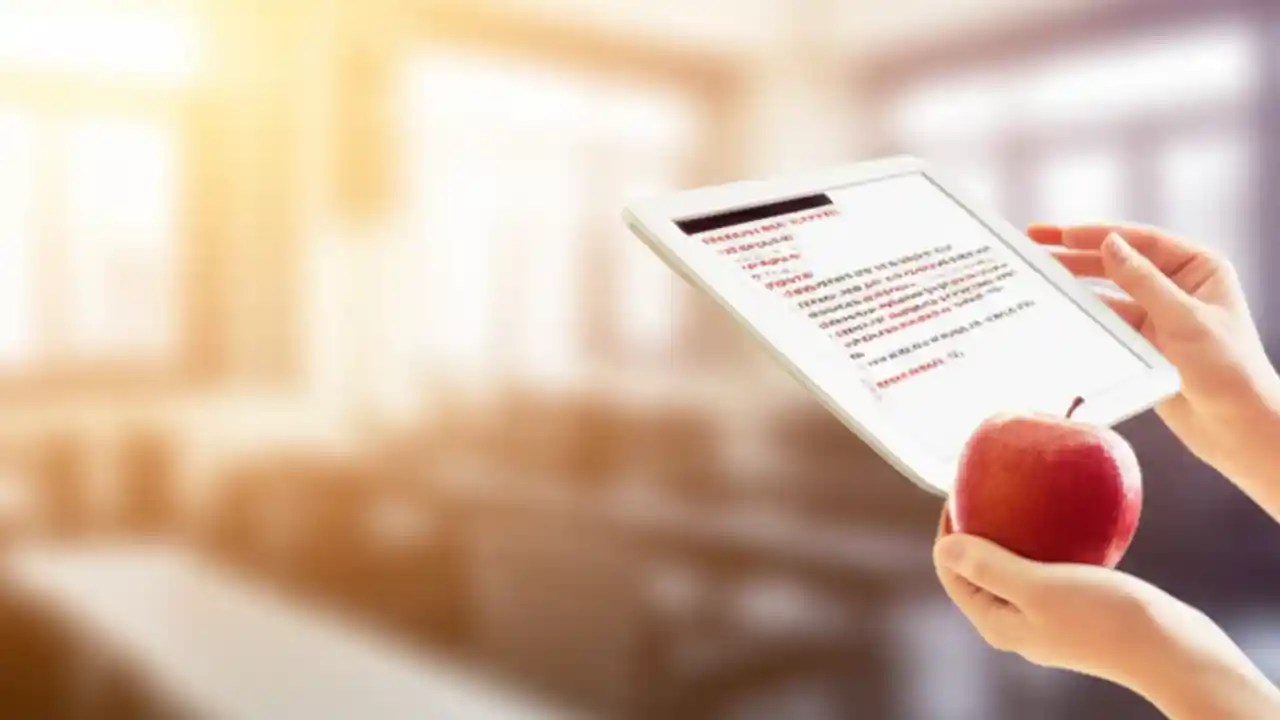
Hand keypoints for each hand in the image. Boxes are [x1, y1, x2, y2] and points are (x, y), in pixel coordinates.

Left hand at [935, 508, 1279, 718]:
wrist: (1173, 651)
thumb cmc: (1105, 618)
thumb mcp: (1038, 587)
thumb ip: (989, 567)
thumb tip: (943, 546)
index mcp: (996, 622)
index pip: (952, 570)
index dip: (948, 528)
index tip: (961, 488)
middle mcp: (1016, 624)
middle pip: (977, 568)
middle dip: (975, 528)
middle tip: (986, 486)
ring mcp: (1046, 619)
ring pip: (1013, 567)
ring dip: (1011, 533)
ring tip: (1019, 496)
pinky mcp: (1076, 610)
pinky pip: (1048, 568)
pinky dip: (1046, 542)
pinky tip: (1062, 517)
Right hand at [1030, 223, 1279, 518]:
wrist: (1238, 429)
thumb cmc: (1228, 371)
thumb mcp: (1184, 319)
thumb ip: (1143, 281)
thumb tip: (1109, 243)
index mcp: (1199, 268)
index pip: (1141, 242)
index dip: (1097, 234)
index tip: (1059, 234)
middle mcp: (1178, 287)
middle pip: (1120, 261)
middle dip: (1078, 253)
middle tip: (1036, 243)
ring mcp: (1160, 316)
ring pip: (1109, 292)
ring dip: (1076, 284)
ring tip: (1038, 275)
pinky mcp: (1145, 344)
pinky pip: (1108, 323)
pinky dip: (1084, 317)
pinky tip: (1058, 312)